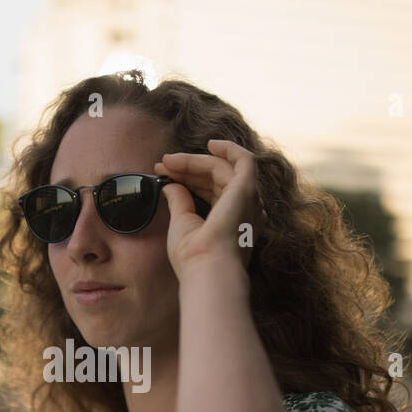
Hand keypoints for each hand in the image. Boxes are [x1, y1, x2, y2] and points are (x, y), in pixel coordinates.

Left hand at [154, 138, 266, 278]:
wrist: (207, 268)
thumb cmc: (194, 256)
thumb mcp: (182, 224)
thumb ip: (180, 202)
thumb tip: (170, 184)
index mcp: (233, 223)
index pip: (210, 192)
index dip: (187, 180)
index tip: (164, 174)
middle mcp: (245, 211)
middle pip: (215, 179)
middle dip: (187, 169)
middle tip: (162, 165)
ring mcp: (248, 200)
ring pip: (222, 168)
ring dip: (195, 161)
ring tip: (169, 161)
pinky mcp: (247, 189)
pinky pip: (244, 160)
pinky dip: (229, 148)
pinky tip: (210, 143)